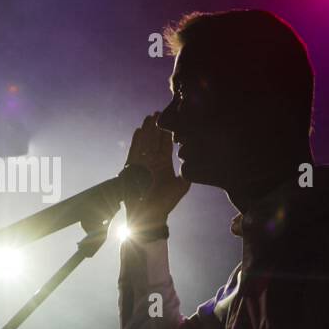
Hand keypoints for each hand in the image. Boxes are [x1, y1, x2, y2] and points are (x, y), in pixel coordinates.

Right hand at [124, 112, 190, 228]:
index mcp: (165, 164)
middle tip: (158, 112)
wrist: (148, 216)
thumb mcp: (181, 187)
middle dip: (156, 127)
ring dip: (147, 130)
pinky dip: (137, 141)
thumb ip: (187, 174)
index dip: (169, 132)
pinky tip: (139, 130)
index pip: (167, 145)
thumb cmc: (165, 203)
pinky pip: (134, 152)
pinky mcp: (133, 168)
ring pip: (145, 143)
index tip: (173, 119)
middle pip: (154, 140)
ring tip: (148, 118)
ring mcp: (143, 164)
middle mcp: (153, 162)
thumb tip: (194, 161)